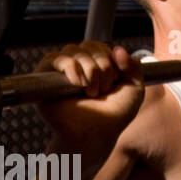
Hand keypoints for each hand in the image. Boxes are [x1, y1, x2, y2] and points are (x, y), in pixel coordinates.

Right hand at [35, 41, 144, 162]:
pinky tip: (77, 82)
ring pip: (72, 50)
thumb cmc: (113, 116)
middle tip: (102, 90)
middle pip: (87, 45)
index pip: (100, 46)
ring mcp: (62, 73)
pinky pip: (53, 58)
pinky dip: (68, 66)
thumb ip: (134, 65)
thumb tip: (117, 49)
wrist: (95, 134)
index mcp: (96, 66)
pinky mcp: (46, 80)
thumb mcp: (134, 89)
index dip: (109, 58)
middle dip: (102, 65)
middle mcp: (78, 67)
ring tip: (90, 91)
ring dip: (88, 68)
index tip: (114, 81)